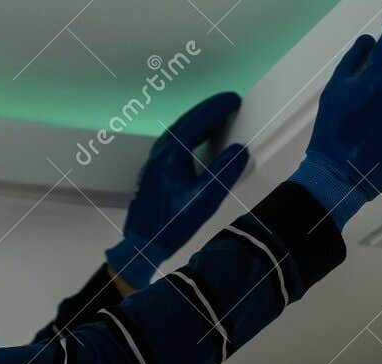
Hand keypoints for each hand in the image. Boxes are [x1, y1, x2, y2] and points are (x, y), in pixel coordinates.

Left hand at [104, 91, 250, 289]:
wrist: (142, 246)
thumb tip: (239, 150)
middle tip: (228, 105)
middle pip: (186, 122)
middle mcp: (159, 152)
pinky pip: (173, 146)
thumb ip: (224, 171)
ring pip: (178, 134)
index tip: (233, 99)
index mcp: (171, 153)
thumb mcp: (205, 198)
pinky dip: (189, 139)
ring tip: (217, 122)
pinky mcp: (152, 174)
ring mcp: (153, 163)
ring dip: (198, 125)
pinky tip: (197, 147)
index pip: (197, 120)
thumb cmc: (172, 224)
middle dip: (208, 111)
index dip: (216, 108)